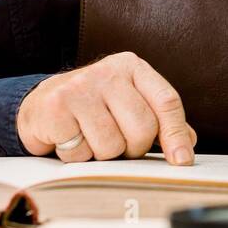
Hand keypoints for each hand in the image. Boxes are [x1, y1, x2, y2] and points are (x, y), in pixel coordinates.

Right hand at [16, 51, 197, 164]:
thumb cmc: (92, 108)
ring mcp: (80, 87)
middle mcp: (108, 72)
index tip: (182, 160)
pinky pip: (81, 152)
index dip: (176, 134)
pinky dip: (76, 156)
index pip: (166, 101)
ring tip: (88, 137)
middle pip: (143, 129)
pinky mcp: (56, 107)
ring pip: (112, 146)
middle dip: (133, 148)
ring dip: (101, 154)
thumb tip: (188, 143)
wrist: (40, 105)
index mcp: (132, 67)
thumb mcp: (128, 104)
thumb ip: (159, 120)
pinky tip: (69, 138)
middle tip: (116, 142)